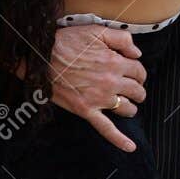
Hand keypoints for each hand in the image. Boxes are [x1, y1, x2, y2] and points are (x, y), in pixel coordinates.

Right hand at [50, 24, 146, 152]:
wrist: (40, 57)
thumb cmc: (66, 42)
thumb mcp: (96, 30)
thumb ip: (121, 38)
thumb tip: (137, 53)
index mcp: (115, 62)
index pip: (139, 71)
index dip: (138, 71)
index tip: (133, 71)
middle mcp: (111, 82)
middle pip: (137, 90)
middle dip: (137, 89)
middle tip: (131, 87)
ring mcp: (99, 99)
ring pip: (127, 109)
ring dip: (130, 106)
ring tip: (126, 104)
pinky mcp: (86, 110)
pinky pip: (106, 129)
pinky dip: (119, 140)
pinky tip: (130, 147)